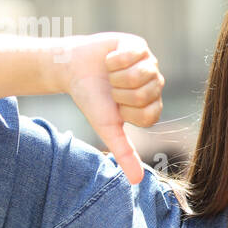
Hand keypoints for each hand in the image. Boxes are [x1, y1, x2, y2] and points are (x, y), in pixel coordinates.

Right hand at [58, 33, 163, 184]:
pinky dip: (114, 59)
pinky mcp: (140, 46)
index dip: (126, 111)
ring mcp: (150, 64)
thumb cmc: (92, 100)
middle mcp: (155, 86)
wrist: (72, 69)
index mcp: (151, 106)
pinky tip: (110, 60)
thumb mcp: (107, 129)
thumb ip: (124, 154)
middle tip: (111, 89)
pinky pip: (134, 54)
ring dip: (117, 76)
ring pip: (142, 74)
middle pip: (145, 94)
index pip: (149, 115)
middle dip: (119, 92)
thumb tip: (137, 182)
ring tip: (110, 74)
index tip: (116, 106)